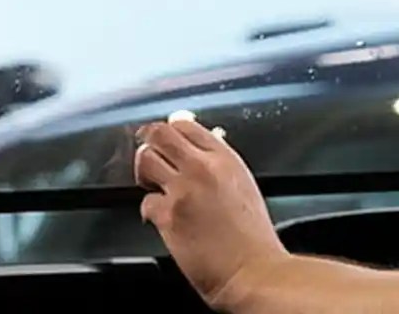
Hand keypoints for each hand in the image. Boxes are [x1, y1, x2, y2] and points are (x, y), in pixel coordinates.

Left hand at [135, 120, 288, 309]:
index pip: (185, 126)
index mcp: (225, 159)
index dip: (170, 131)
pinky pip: (146, 202)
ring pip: (145, 161)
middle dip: (149, 142)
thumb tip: (196, 154)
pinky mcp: (168, 217)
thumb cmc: (253, 238)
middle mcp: (202, 169)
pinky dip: (151, 210)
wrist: (252, 272)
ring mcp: (183, 191)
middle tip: (149, 153)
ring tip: (153, 184)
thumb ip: (219, 165)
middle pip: (160, 134)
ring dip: (145, 172)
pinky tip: (163, 217)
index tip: (165, 139)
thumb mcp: (243, 186)